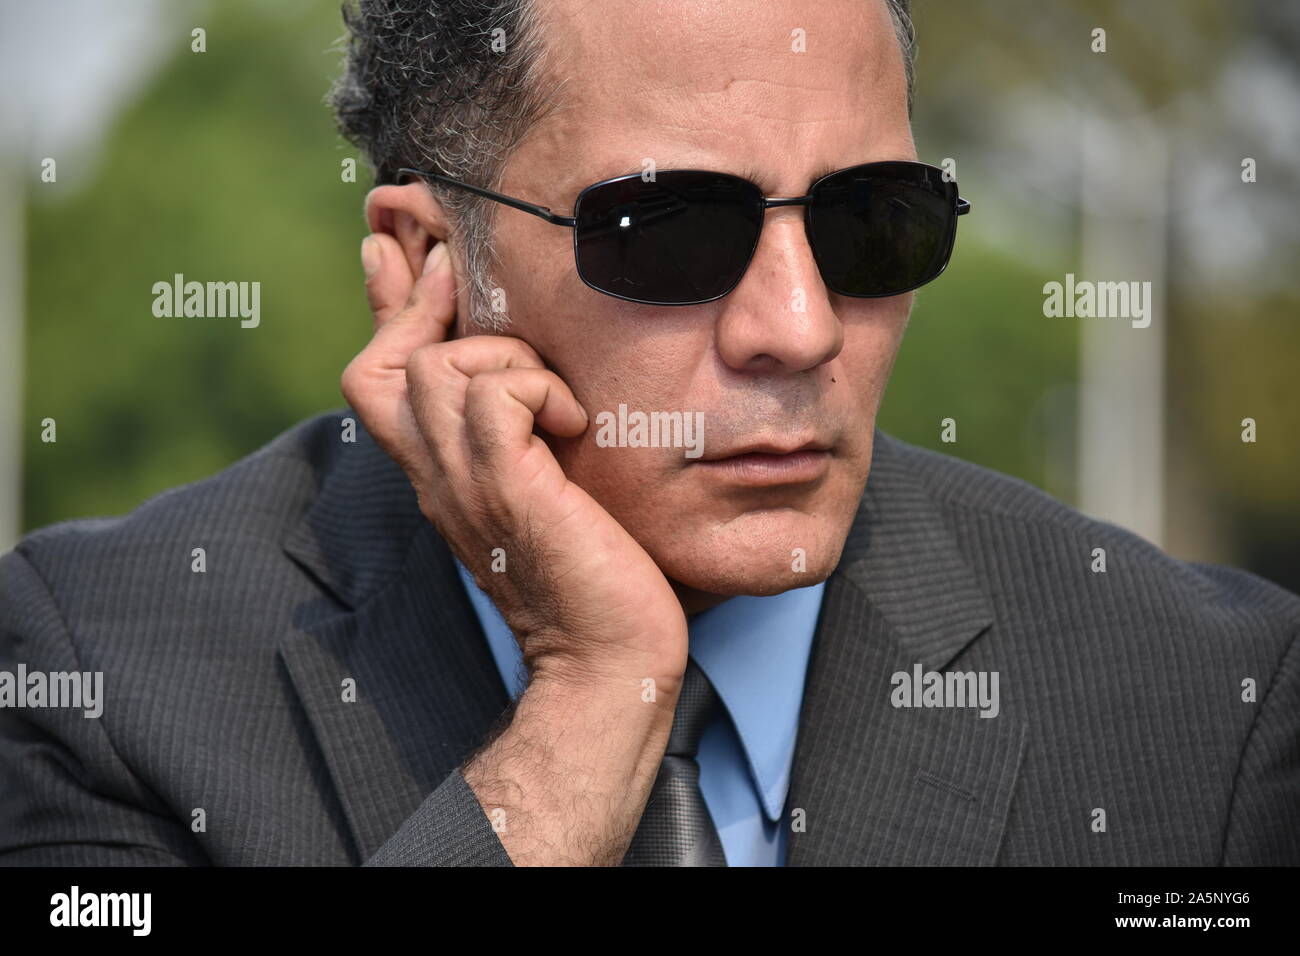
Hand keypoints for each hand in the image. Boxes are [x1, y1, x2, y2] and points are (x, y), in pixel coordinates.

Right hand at [342, 235, 686, 863]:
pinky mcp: (508, 490)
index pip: (377, 378)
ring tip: (553, 397)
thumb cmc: (595, 569)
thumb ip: (525, 427)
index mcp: (440, 473)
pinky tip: (572, 422)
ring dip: (503, 359)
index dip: (385, 308)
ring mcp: (465, 484)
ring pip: (435, 369)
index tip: (402, 250)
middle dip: (425, 311)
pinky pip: (493, 397)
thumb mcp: (547, 480)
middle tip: (473, 290)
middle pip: (380, 367)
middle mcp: (436, 477)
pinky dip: (536, 389)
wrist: (610, 655)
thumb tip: (529, 368)